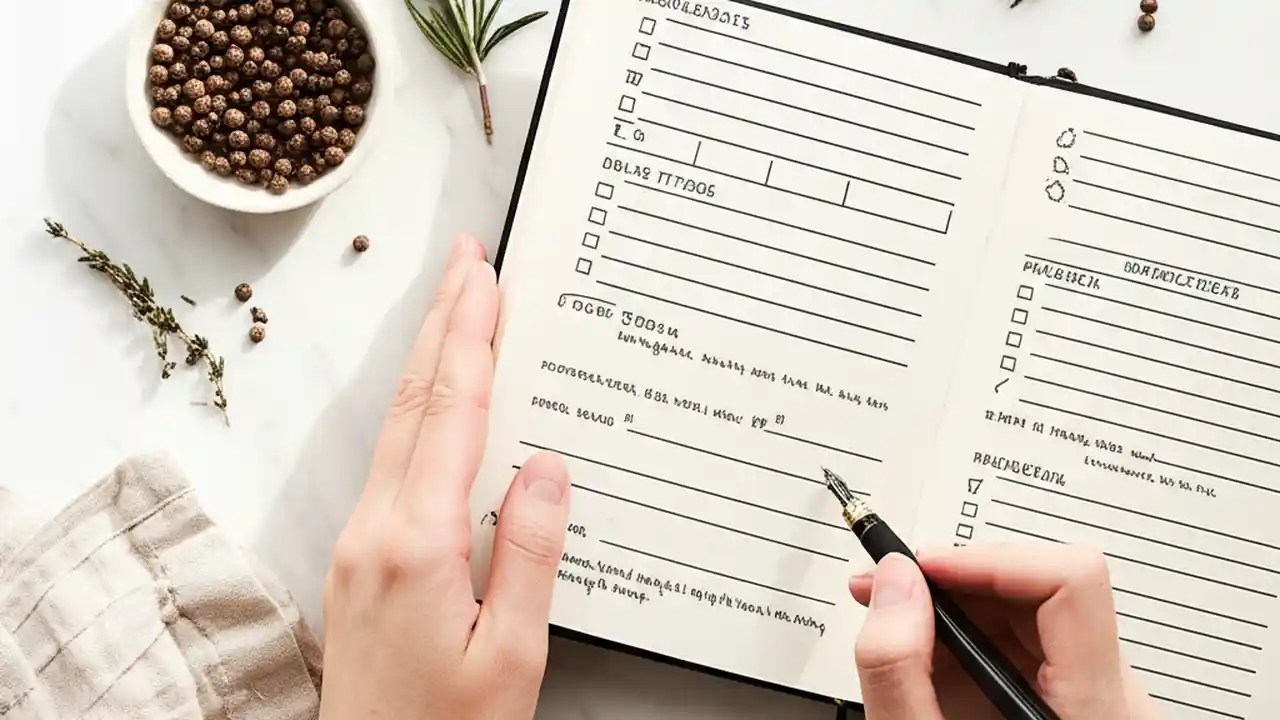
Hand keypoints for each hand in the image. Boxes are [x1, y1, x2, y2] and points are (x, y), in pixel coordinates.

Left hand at [319, 235, 571, 719]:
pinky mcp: (361, 557)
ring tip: (453, 304)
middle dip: (444, 322)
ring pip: (396, 424)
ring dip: (428, 357)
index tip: (484, 278)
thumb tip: (546, 463)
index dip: (471, 339)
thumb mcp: (513, 653)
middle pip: (415, 402)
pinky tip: (433, 394)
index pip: (452, 416)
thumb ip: (528, 551)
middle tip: (466, 259)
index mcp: (417, 543)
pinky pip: (391, 455)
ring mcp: (360, 540)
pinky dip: (417, 405)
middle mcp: (376, 528)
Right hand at [849, 544, 1161, 718]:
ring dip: (960, 600)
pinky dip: (974, 632)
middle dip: (958, 576)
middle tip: (884, 584)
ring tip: (892, 613)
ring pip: (1039, 611)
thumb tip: (891, 584)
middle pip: (1048, 589)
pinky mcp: (1083, 705)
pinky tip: (926, 644)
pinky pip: (1035, 642)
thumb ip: (900, 669)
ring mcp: (1107, 703)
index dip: (990, 560)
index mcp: (1095, 713)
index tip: (924, 569)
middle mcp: (1118, 701)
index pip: (1072, 582)